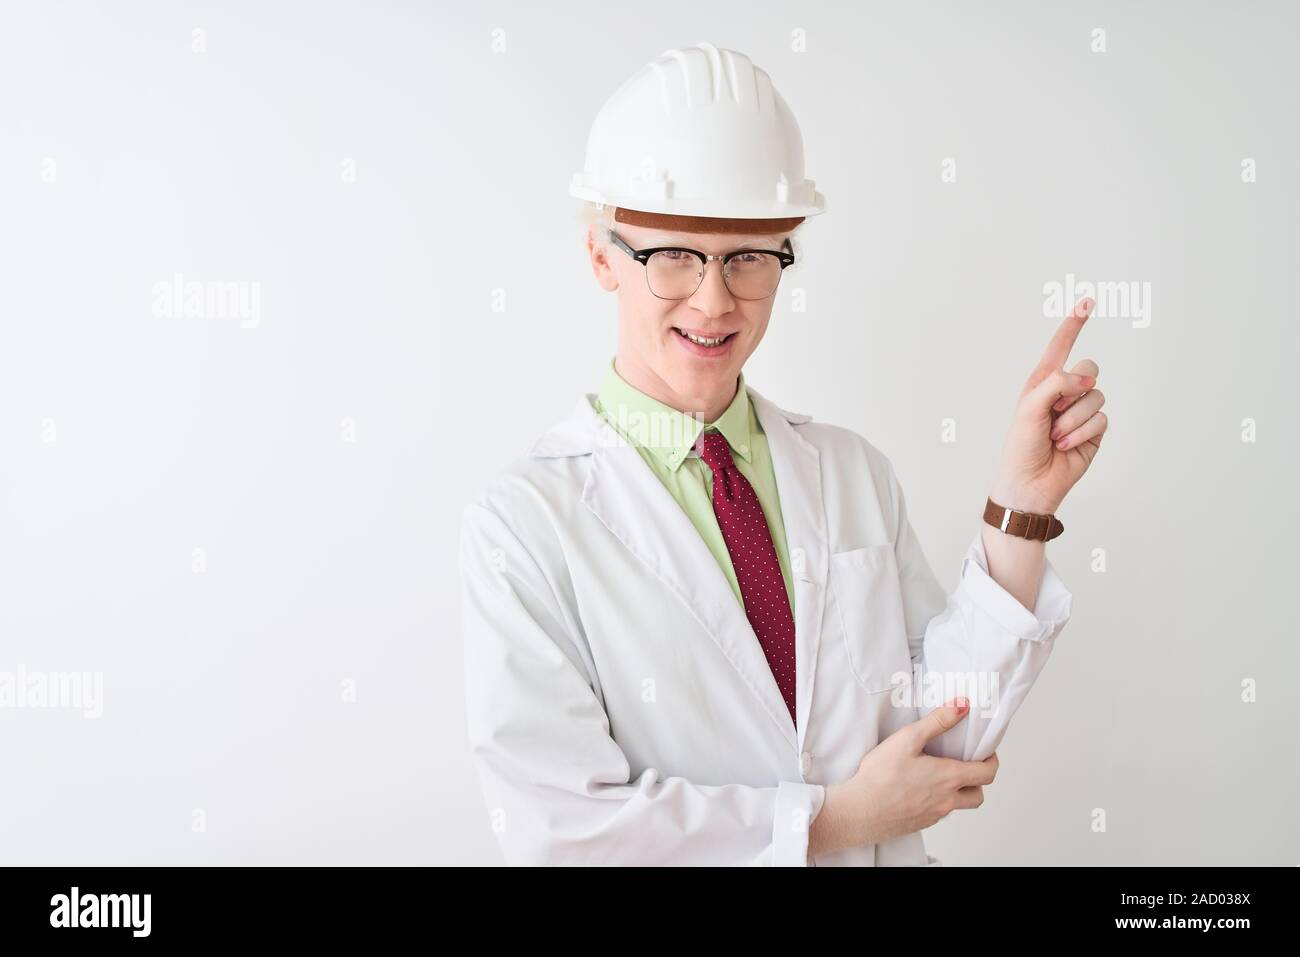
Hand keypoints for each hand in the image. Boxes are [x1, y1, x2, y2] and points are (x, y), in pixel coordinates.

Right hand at [810, 700, 998, 853]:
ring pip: (959, 806)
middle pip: (978, 795)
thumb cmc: (880, 776)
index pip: (987, 774)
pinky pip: (939, 813)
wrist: (859, 811)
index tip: (985, 752)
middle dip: (978, 780)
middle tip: (967, 765)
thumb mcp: (908, 739)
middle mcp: (947, 800)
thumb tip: (962, 706)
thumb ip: (937, 721)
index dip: (992, 761)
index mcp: (948, 778)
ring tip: (941, 776)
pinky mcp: (920, 823)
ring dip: (959, 792)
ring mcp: (934, 815)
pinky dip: (938, 801)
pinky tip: (919, 789)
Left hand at [988, 297, 1108, 514]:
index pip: (1061, 347)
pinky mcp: (1095, 430)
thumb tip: (1088, 379)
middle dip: (1073, 390)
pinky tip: (1066, 445)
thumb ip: (1055, 384)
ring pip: (1096, 396)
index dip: (1074, 324)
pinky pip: (1102, 418)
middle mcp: (1064, 393)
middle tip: (1053, 412)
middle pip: (1089, 369)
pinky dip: (1082, 432)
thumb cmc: (1021, 447)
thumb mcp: (1029, 409)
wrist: (1030, 483)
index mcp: (1043, 383)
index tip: (1087, 301)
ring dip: (1073, 418)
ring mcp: (1081, 412)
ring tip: (1054, 435)